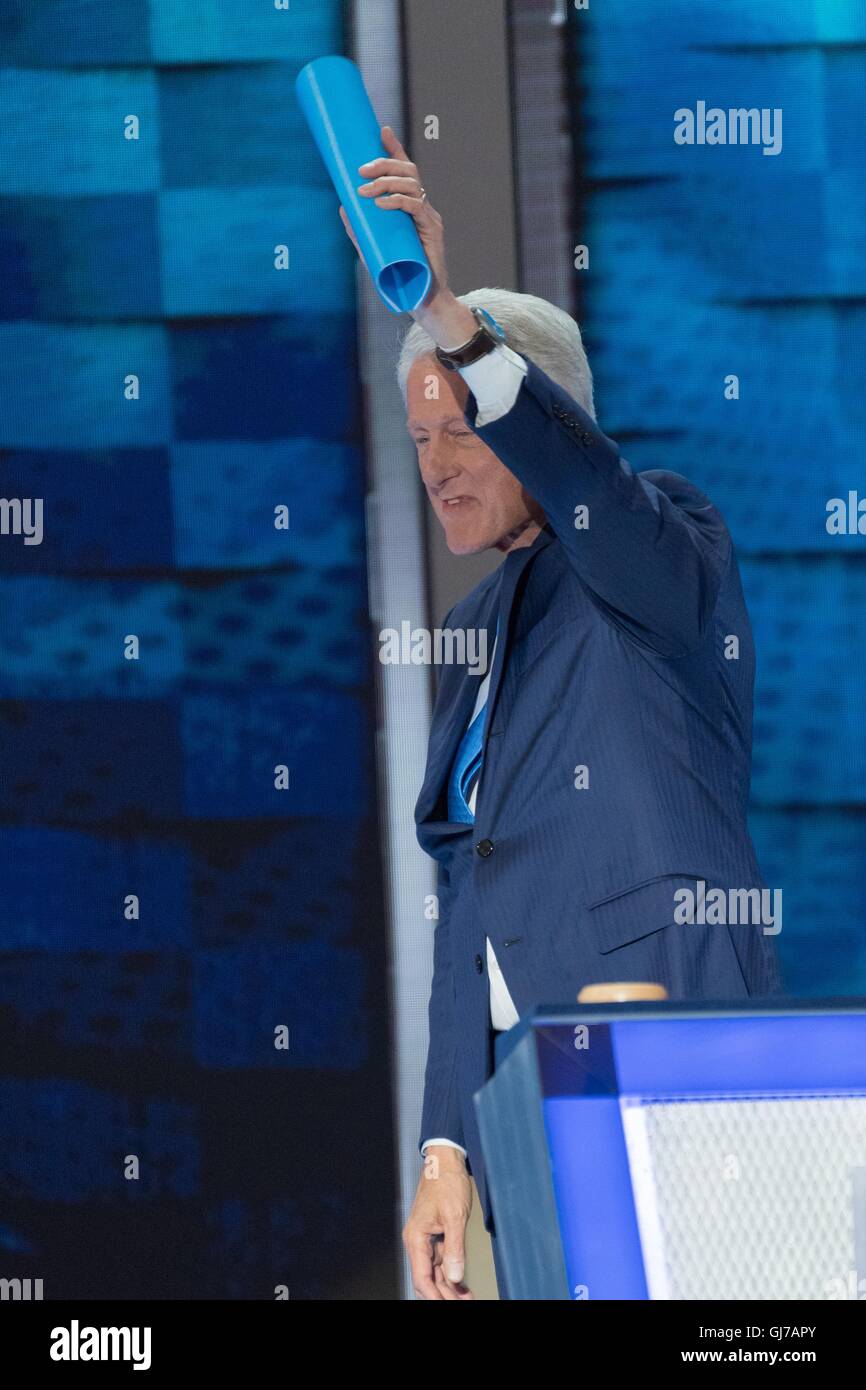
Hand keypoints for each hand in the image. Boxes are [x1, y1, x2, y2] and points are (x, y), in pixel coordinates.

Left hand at [339, 125, 476, 345]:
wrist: (421, 298)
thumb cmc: (398, 274)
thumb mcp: (373, 247)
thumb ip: (359, 227)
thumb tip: (341, 203)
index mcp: (411, 205)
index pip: (405, 169)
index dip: (394, 148)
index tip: (381, 130)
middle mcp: (422, 206)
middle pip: (408, 170)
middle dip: (384, 163)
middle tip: (360, 170)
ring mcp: (428, 217)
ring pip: (411, 184)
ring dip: (385, 182)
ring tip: (364, 190)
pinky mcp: (432, 230)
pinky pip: (415, 206)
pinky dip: (397, 201)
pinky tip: (381, 204)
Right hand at [402, 1146, 474, 1299]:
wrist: (447, 1161)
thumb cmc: (446, 1182)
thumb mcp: (454, 1216)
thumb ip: (454, 1248)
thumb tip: (454, 1276)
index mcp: (416, 1237)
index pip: (422, 1276)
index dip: (434, 1296)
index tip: (449, 1305)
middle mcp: (418, 1241)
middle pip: (428, 1278)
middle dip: (444, 1295)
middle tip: (464, 1304)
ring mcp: (427, 1239)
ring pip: (436, 1272)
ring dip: (450, 1287)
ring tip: (467, 1298)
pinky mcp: (437, 1235)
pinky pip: (443, 1261)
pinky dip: (453, 1274)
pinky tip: (463, 1285)